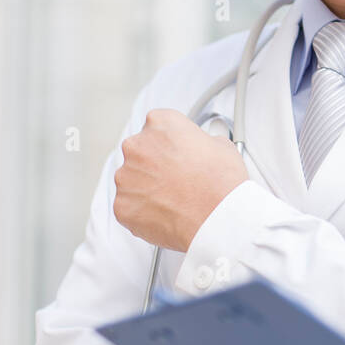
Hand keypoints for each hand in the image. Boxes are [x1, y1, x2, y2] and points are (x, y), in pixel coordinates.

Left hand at [113, 108, 248, 251]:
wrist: (217, 219)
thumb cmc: (221, 183)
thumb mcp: (222, 146)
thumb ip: (201, 142)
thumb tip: (201, 148)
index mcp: (160, 124)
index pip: (157, 126)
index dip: (170, 142)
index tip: (177, 152)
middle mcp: (137, 146)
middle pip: (140, 152)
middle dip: (155, 165)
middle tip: (177, 179)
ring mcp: (126, 177)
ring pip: (132, 180)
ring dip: (148, 188)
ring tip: (175, 200)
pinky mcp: (122, 206)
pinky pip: (130, 206)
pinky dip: (144, 211)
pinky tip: (167, 214)